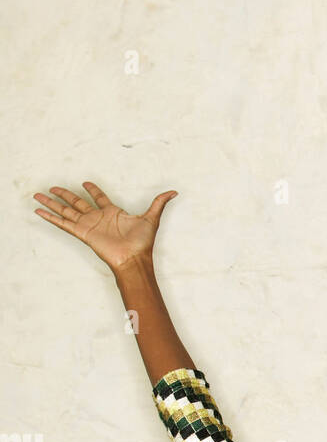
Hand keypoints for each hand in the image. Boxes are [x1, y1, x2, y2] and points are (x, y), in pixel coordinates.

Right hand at [32, 181, 177, 272]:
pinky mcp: (82, 233)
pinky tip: (39, 211)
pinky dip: (50, 217)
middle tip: (53, 187)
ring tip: (38, 195)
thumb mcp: (152, 218)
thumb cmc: (142, 243)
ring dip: (52, 203)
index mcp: (112, 213)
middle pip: (76, 203)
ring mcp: (88, 226)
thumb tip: (174, 191)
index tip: (86, 182)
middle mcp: (97, 218)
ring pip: (66, 211)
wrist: (134, 259)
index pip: (99, 198)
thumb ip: (160, 203)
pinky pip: (63, 223)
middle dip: (65, 195)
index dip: (93, 190)